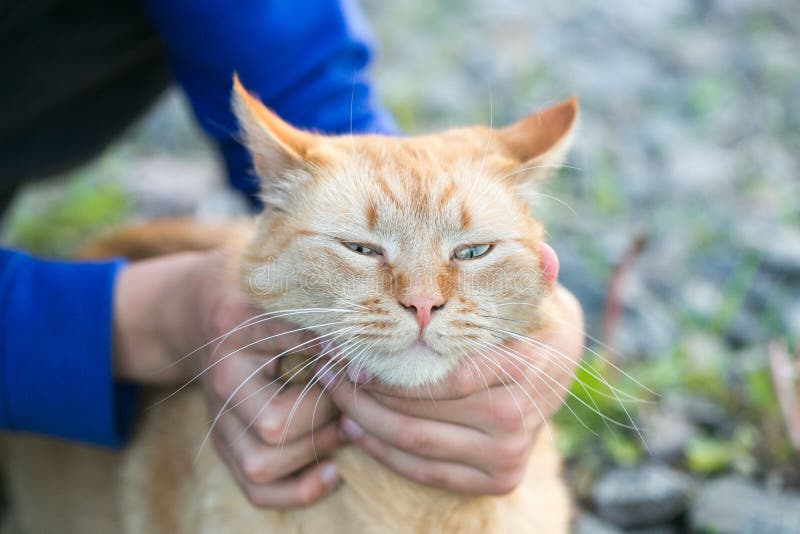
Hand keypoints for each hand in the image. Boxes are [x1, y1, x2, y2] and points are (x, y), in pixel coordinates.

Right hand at [113, 249, 342, 507]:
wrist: (205, 307)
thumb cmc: (258, 291)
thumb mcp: (286, 284)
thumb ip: (323, 305)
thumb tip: (380, 335)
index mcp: (237, 330)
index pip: (286, 348)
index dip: (331, 358)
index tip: (361, 359)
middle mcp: (222, 380)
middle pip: (275, 425)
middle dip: (327, 416)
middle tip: (354, 396)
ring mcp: (220, 418)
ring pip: (262, 464)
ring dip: (316, 451)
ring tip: (346, 424)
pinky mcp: (226, 444)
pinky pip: (256, 489)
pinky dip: (298, 489)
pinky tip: (333, 470)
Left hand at [321, 270, 583, 494]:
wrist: (556, 370)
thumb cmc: (526, 323)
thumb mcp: (531, 295)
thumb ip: (530, 273)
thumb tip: (544, 251)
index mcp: (526, 368)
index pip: (448, 377)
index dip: (393, 371)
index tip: (354, 357)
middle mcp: (519, 419)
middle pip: (423, 416)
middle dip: (367, 395)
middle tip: (332, 373)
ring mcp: (509, 454)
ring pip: (417, 445)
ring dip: (367, 423)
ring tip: (338, 398)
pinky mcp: (499, 480)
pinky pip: (427, 472)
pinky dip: (385, 452)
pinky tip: (358, 430)